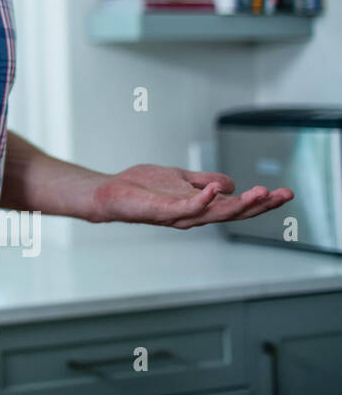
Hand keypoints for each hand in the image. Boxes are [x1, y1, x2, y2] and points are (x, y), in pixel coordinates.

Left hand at [90, 163, 293, 228]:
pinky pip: (186, 207)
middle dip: (260, 206)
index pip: (236, 205)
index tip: (284, 193)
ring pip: (216, 214)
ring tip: (261, 193)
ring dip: (239, 204)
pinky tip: (216, 190)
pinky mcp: (162, 211)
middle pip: (233, 213)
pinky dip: (202, 200)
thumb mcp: (180, 179)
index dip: (261, 202)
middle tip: (284, 195)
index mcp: (200, 206)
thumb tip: (230, 183)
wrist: (110, 194)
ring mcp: (179, 215)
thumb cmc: (141, 188)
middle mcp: (194, 215)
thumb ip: (204, 181)